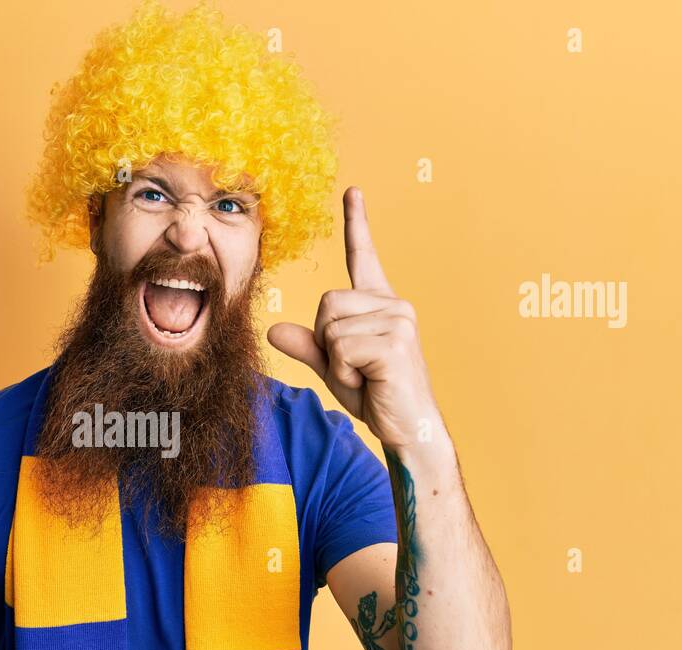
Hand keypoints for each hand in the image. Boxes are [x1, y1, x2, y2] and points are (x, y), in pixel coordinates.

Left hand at [268, 187, 445, 449]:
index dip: (356, 223)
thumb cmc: (374, 395)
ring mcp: (398, 320)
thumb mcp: (332, 367)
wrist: (408, 427)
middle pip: (325, 303)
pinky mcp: (394, 342)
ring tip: (365, 376)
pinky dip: (344, 373)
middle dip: (325, 341)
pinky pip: (340, 349)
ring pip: (329, 327)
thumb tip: (274, 330)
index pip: (363, 256)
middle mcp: (393, 304)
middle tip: (354, 367)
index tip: (352, 191)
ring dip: (336, 362)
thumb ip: (307, 345)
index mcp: (379, 303)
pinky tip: (370, 382)